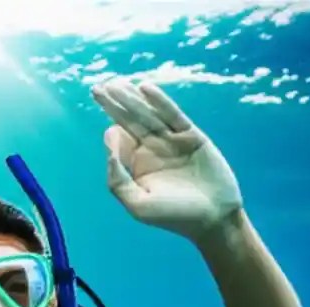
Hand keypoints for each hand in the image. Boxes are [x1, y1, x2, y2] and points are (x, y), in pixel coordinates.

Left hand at [93, 78, 243, 239]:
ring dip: (131, 99)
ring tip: (115, 84)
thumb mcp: (137, 204)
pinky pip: (172, 115)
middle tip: (96, 88)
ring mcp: (171, 141)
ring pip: (147, 115)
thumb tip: (108, 147)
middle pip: (128, 122)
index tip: (111, 131)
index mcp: (135, 165)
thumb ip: (117, 179)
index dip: (111, 134)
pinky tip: (144, 89)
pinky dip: (159, 102)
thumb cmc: (173, 216)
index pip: (118, 142)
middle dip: (112, 105)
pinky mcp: (191, 136)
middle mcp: (151, 150)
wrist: (213, 219)